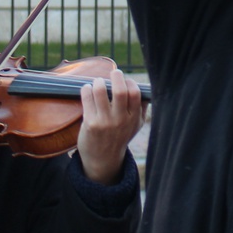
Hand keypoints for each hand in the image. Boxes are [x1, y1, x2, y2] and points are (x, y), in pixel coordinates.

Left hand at [76, 70, 144, 184]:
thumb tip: (145, 90)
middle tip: (113, 72)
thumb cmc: (119, 138)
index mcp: (133, 118)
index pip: (135, 94)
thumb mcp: (135, 126)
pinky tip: (87, 89)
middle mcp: (120, 120)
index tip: (125, 80)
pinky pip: (87, 99)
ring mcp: (105, 122)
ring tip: (98, 82)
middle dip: (116, 76)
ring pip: (101, 92)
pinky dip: (86, 90)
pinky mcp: (90, 123)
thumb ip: (142, 109)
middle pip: (120, 91)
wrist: (103, 160)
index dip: (130, 82)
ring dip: (98, 82)